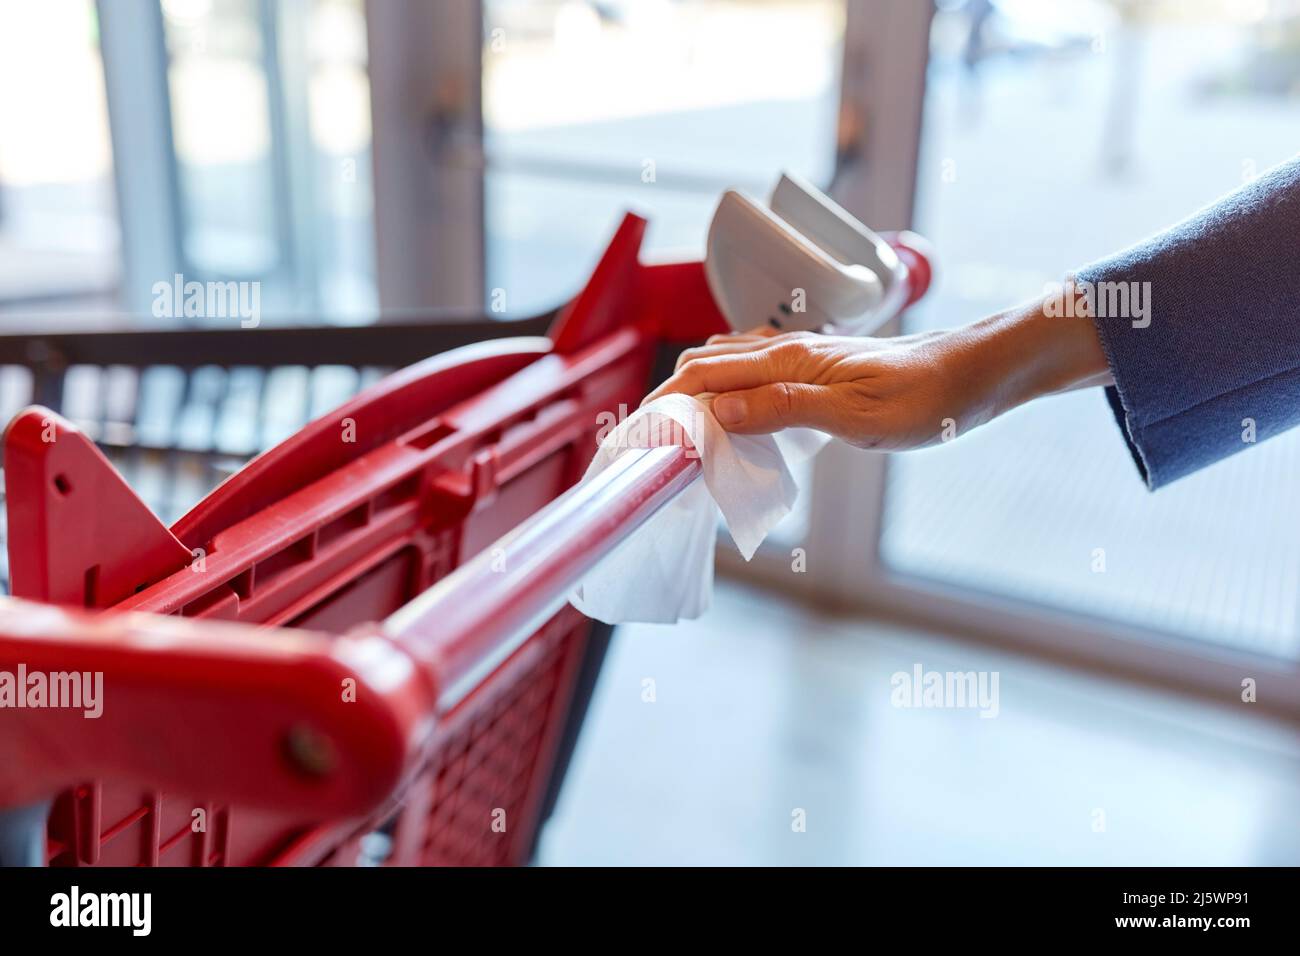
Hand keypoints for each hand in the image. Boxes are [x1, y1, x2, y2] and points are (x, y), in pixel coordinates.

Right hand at [643, 295, 1112, 449]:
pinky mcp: (813, 367)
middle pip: (703, 368)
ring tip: (673, 437)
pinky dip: (723, 394)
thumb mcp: (855, 417)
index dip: (663, 407)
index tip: (634, 440)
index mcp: (787, 361)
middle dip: (666, 402)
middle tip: (644, 446)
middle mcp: (784, 351)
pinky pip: (750, 374)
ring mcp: (798, 356)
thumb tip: (714, 414)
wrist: (971, 373)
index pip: (702, 379)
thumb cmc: (923, 399)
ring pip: (724, 368)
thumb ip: (782, 409)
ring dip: (692, 397)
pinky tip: (727, 419)